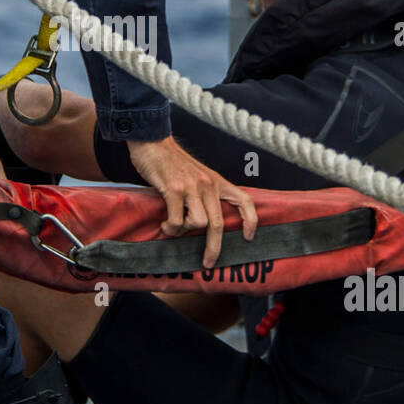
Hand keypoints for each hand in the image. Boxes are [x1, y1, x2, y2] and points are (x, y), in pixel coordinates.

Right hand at [126, 134, 256, 267]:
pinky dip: (170, 228)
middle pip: (218, 223)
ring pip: (198, 223)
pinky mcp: (174, 190)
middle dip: (214, 247)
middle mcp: (208, 184)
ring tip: (173, 226)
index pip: (244, 200)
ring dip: (183, 231)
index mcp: (216, 181)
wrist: (153, 142)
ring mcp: (191, 187)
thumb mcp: (196, 175)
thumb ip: (203, 193)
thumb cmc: (171, 162)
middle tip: (208, 261)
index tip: (249, 237)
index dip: (251, 220)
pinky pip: (176, 221)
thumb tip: (204, 221)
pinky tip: (163, 223)